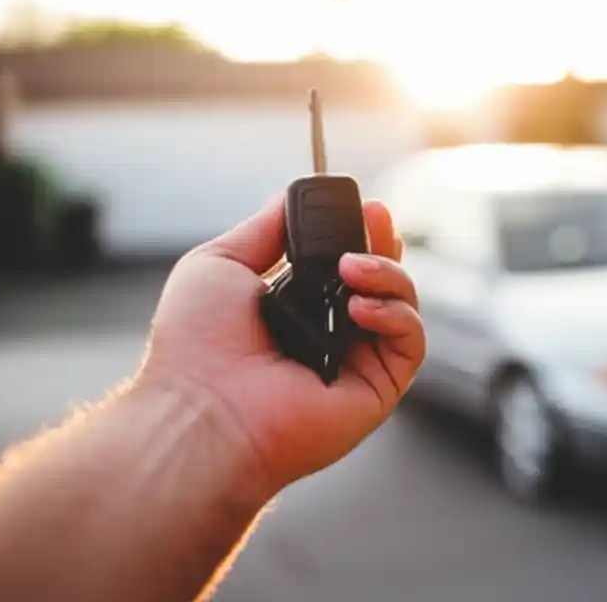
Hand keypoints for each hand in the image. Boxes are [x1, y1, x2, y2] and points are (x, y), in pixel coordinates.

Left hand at [139, 196, 424, 490]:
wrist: (199, 410)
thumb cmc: (195, 348)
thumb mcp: (220, 262)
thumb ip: (264, 228)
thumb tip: (292, 197)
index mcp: (294, 308)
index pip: (345, 264)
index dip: (360, 234)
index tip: (364, 208)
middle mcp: (328, 336)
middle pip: (383, 280)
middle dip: (385, 245)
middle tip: (377, 219)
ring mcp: (354, 364)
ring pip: (403, 305)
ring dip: (388, 273)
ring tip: (351, 268)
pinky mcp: (375, 390)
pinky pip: (411, 343)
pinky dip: (397, 314)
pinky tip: (360, 306)